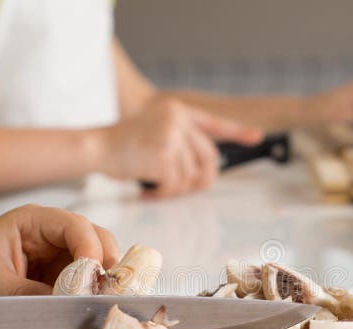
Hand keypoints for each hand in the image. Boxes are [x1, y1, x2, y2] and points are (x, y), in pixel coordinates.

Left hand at [0, 205, 118, 300]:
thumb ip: (39, 297)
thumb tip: (79, 308)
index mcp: (30, 222)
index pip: (75, 226)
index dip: (92, 249)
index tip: (96, 279)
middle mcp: (48, 235)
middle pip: (96, 239)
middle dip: (106, 264)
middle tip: (107, 295)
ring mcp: (55, 258)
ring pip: (96, 263)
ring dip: (101, 283)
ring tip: (99, 306)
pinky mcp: (56, 282)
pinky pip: (84, 284)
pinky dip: (91, 297)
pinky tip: (89, 311)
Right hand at [100, 96, 262, 197]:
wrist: (96, 146)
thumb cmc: (122, 144)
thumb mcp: (155, 130)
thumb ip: (181, 141)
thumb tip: (206, 170)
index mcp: (178, 110)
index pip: (214, 122)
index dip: (237, 132)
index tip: (256, 136)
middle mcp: (179, 119)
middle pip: (209, 158)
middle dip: (201, 180)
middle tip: (186, 190)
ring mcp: (172, 135)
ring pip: (191, 176)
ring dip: (175, 190)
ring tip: (156, 188)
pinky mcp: (164, 154)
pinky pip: (175, 185)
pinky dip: (163, 195)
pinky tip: (148, 192)